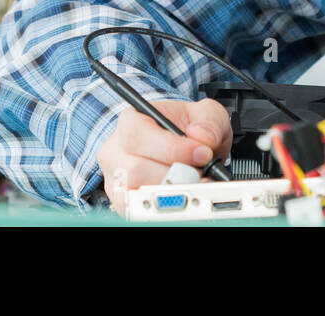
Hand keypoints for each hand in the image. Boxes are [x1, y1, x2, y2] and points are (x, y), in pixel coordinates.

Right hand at [97, 98, 232, 215]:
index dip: (171, 148)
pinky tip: (181, 196)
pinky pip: (139, 212)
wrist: (180, 145)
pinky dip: (165, 206)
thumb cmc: (184, 128)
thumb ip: (209, 121)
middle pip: (137, 169)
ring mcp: (117, 178)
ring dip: (173, 191)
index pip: (137, 136)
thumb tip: (203, 138)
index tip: (202, 154)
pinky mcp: (123, 202)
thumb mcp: (203, 113)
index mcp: (131, 121)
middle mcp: (116, 150)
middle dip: (177, 174)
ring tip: (193, 182)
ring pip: (138, 193)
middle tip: (201, 171)